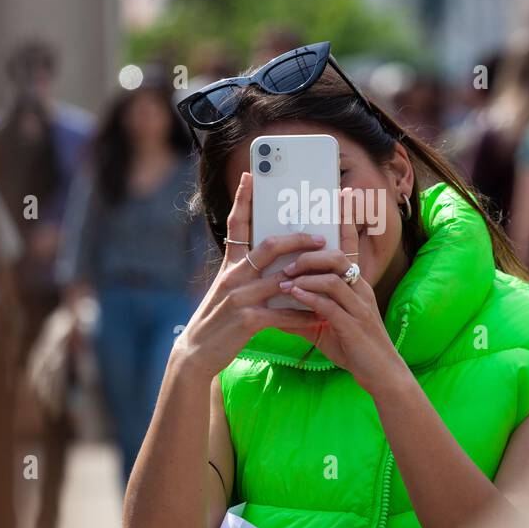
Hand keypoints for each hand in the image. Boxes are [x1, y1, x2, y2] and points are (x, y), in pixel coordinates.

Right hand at [172, 171, 326, 379]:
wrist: (196, 352)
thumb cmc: (218, 319)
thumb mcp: (227, 289)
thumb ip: (247, 273)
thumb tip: (277, 261)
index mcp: (230, 265)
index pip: (235, 225)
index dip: (243, 199)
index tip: (251, 176)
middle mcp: (233, 276)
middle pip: (269, 247)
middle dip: (298, 240)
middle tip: (321, 237)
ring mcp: (240, 298)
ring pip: (281, 279)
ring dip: (309, 277)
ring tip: (331, 273)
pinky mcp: (247, 321)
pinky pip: (282, 314)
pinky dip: (303, 314)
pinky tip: (319, 315)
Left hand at [278, 187, 410, 394]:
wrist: (380, 375)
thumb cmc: (354, 348)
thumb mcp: (325, 327)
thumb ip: (303, 314)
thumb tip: (275, 308)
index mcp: (356, 285)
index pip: (351, 247)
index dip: (347, 220)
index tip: (343, 194)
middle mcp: (360, 290)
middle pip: (340, 257)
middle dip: (312, 252)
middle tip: (289, 258)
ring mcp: (359, 307)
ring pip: (335, 278)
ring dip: (308, 274)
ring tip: (286, 277)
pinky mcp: (354, 325)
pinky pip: (331, 305)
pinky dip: (311, 298)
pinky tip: (295, 296)